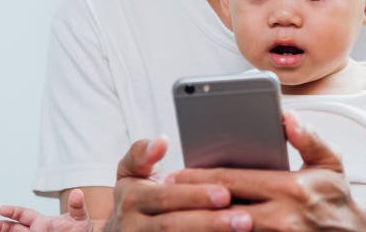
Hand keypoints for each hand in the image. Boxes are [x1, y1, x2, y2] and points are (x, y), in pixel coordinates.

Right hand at [0, 189, 91, 231]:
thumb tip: (77, 192)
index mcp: (43, 221)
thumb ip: (77, 206)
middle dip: (1, 226)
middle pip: (14, 229)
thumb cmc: (80, 229)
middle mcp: (36, 231)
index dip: (13, 211)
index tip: (1, 209)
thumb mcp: (80, 217)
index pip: (25, 215)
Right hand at [103, 136, 252, 231]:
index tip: (225, 194)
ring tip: (244, 229)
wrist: (120, 229)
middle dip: (211, 222)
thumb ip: (142, 153)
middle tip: (245, 219)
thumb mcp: (131, 171)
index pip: (166, 197)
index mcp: (131, 199)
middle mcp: (133, 227)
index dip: (195, 196)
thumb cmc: (137, 194)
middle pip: (174, 226)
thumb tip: (161, 141)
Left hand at [168, 111, 365, 230]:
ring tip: (175, 215)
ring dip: (200, 223)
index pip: (234, 181)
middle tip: (165, 195)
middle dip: (192, 201)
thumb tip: (286, 117)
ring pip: (227, 231)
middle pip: (222, 208)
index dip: (201, 177)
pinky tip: (203, 228)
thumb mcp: (330, 161)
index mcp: (290, 189)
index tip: (176, 174)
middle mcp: (281, 217)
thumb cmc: (336, 196)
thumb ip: (308, 138)